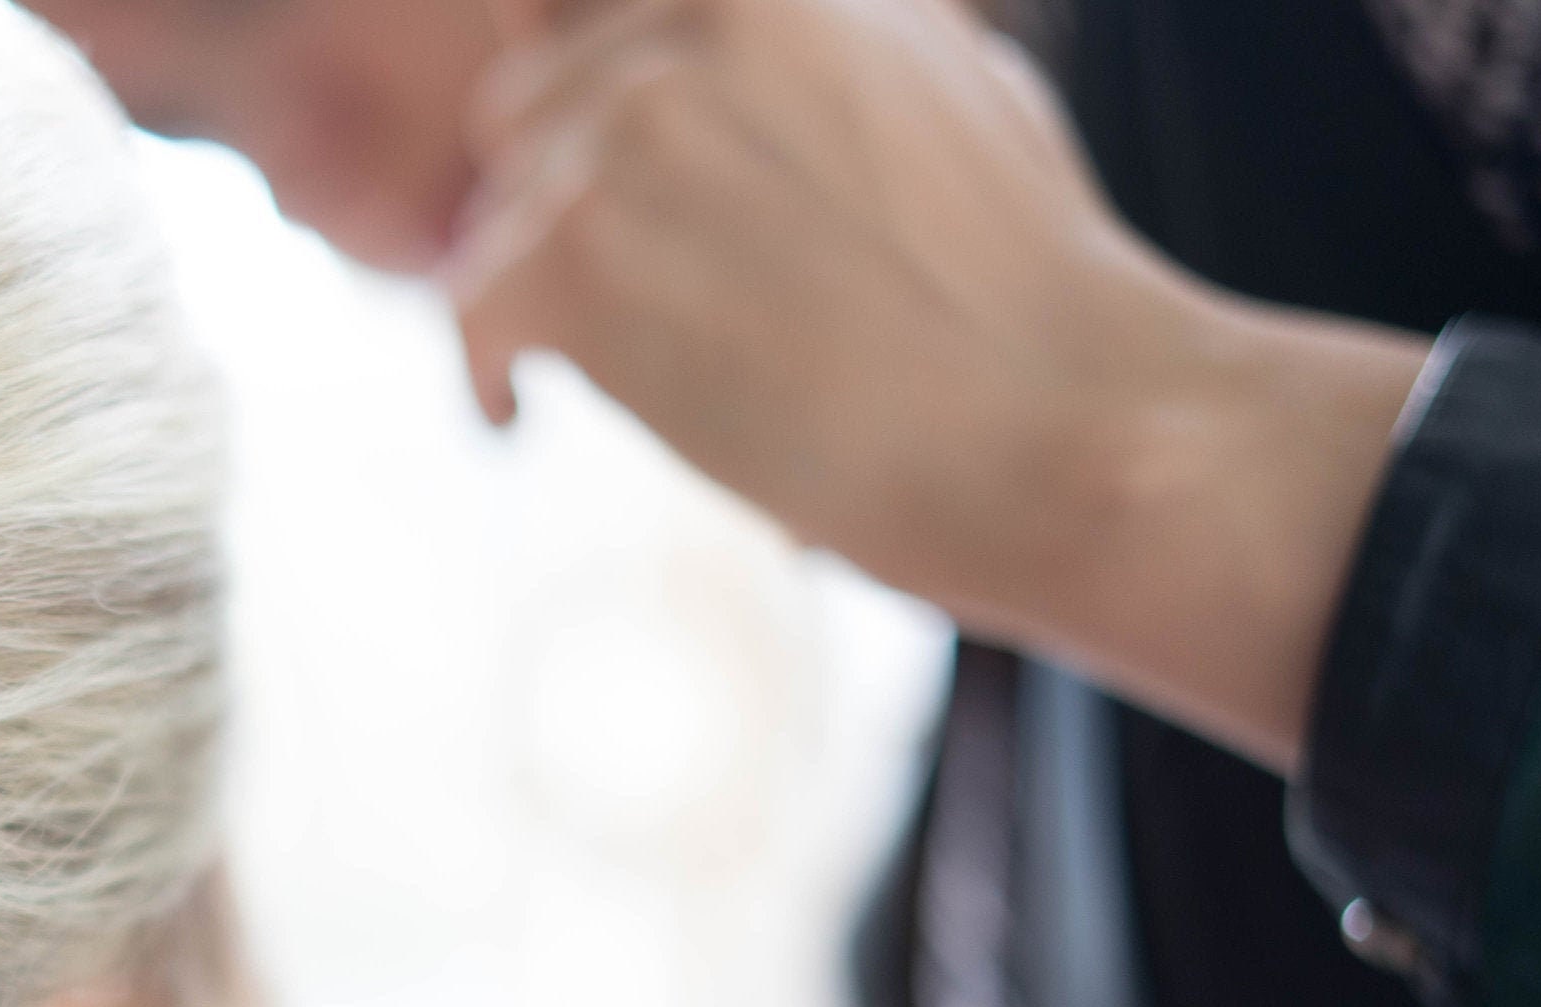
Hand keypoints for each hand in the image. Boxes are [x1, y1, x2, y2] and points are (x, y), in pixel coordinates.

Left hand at [451, 0, 1427, 771]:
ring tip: (581, 370)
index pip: (585, 2)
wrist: (1066, 428)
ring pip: (500, 213)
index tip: (568, 156)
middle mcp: (696, 23)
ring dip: (533, 296)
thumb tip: (735, 60)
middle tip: (588, 291)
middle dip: (549, 197)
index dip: (575, 79)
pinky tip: (510, 416)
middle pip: (528, 103)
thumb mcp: (956, 98)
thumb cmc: (1033, 300)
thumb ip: (827, 62)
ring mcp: (630, 130)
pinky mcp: (575, 250)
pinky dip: (486, 371)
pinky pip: (474, 303)